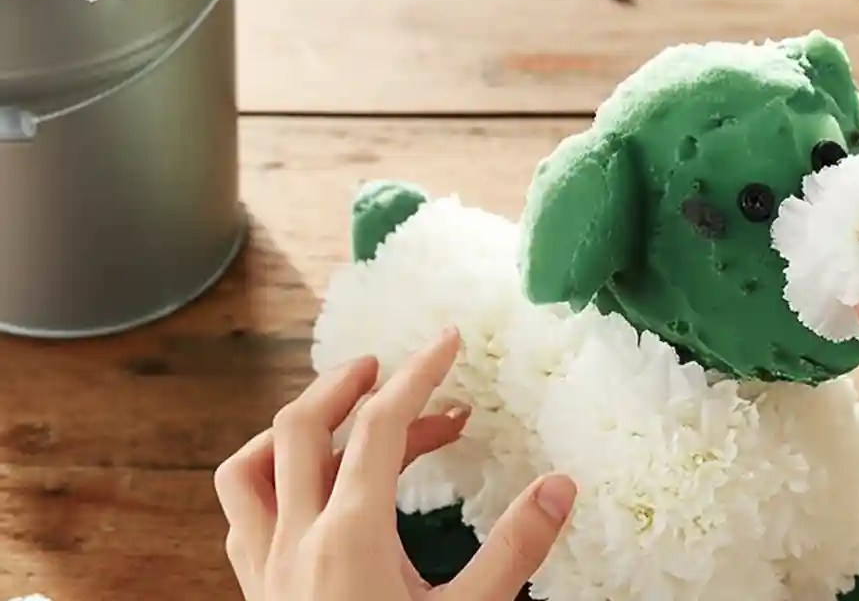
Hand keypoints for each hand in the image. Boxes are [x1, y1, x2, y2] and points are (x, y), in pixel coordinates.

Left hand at [214, 329, 577, 600]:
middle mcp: (294, 538)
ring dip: (293, 429)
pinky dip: (269, 482)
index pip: (382, 424)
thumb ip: (514, 550)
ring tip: (341, 419)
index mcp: (350, 534)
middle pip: (302, 426)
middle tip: (393, 370)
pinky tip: (309, 494)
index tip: (450, 341)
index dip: (419, 372)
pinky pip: (241, 517)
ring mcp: (263, 567)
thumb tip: (561, 486)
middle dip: (348, 383)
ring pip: (250, 468)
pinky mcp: (255, 594)